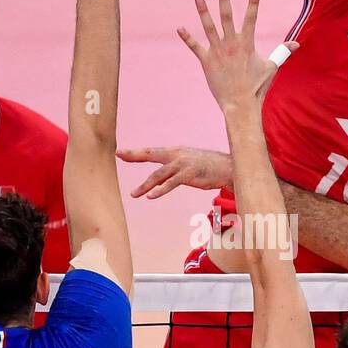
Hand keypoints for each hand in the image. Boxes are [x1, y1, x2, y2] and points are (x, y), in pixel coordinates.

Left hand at [117, 145, 232, 198]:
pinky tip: (151, 196)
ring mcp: (183, 164)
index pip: (151, 151)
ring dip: (145, 185)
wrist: (228, 167)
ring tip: (134, 194)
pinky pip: (172, 183)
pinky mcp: (190, 174)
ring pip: (159, 174)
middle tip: (119, 154)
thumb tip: (163, 176)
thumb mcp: (189, 163)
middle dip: (135, 155)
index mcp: (175, 152)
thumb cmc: (209, 167)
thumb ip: (175, 168)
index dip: (136, 152)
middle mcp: (177, 155)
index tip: (120, 152)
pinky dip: (160, 190)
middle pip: (151, 154)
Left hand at [177, 0, 294, 113]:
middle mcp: (231, 44)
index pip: (251, 19)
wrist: (240, 104)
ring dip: (203, 12)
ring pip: (209, 27)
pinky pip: (195, 47)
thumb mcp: (271, 67)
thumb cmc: (257, 87)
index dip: (253, 4)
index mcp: (247, 44)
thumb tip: (296, 44)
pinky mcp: (207, 61)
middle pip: (227, 16)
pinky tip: (180, 28)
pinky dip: (187, 38)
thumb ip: (281, 53)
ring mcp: (218, 52)